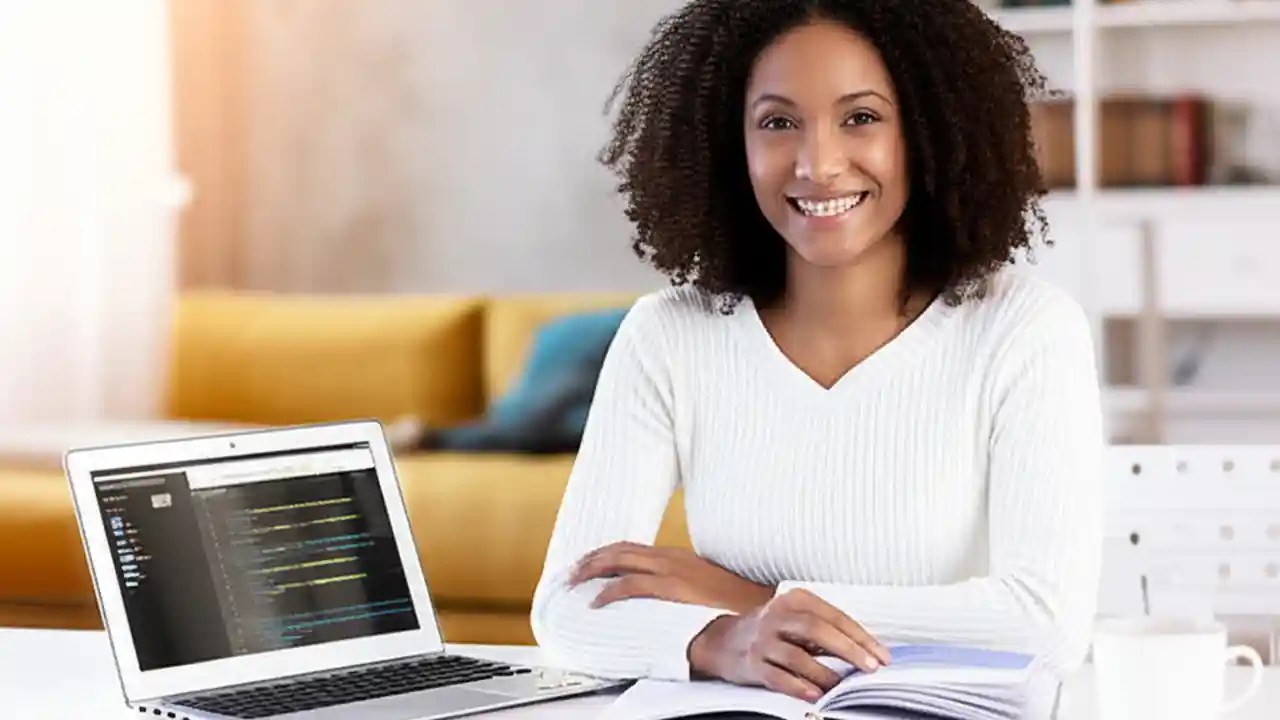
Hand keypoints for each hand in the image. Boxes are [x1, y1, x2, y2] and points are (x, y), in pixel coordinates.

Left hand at [568, 541, 773, 613]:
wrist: (757, 604)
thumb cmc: (734, 602)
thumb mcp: (704, 586)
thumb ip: (681, 586)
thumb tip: (663, 598)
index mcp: (675, 556)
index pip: (631, 548)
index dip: (604, 553)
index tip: (586, 562)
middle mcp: (669, 558)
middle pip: (619, 550)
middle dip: (590, 559)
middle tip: (570, 572)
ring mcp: (670, 570)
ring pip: (620, 561)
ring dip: (592, 570)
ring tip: (574, 581)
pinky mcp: (673, 587)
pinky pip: (631, 585)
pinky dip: (610, 591)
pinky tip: (597, 601)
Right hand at [688, 588, 891, 701]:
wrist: (722, 641)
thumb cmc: (772, 631)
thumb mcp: (797, 620)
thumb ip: (827, 630)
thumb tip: (867, 650)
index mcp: (795, 600)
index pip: (834, 616)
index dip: (861, 637)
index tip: (882, 655)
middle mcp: (777, 616)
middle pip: (817, 630)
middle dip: (849, 650)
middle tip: (870, 668)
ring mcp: (762, 640)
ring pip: (798, 656)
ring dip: (825, 673)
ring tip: (843, 686)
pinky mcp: (752, 663)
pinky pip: (778, 676)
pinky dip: (799, 686)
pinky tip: (816, 694)